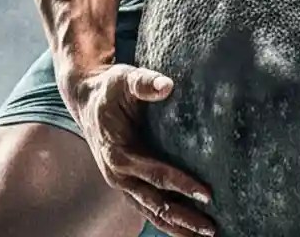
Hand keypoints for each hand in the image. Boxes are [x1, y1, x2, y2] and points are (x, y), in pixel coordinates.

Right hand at [70, 65, 216, 236]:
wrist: (87, 99)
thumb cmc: (111, 88)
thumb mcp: (124, 79)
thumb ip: (144, 83)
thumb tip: (167, 85)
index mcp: (118, 154)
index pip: (156, 175)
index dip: (182, 185)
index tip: (208, 194)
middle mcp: (119, 175)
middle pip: (155, 204)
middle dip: (184, 218)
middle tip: (213, 229)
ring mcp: (123, 183)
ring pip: (152, 213)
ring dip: (177, 227)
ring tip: (205, 236)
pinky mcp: (128, 184)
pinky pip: (149, 208)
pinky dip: (168, 220)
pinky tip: (188, 228)